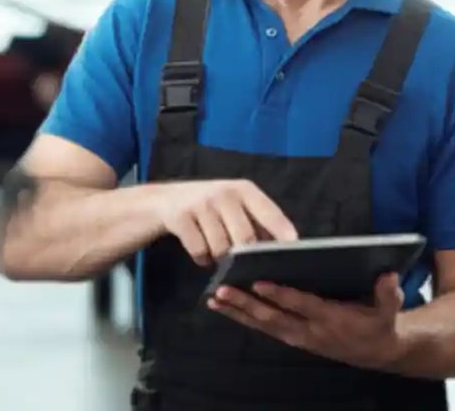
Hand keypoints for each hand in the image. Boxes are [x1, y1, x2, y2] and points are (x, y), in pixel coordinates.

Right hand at [154, 179, 297, 265]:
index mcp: (244, 190)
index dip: (282, 232)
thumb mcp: (233, 206)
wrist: (160, 201)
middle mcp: (224, 193)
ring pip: (222, 248)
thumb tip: (282, 249)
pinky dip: (201, 259)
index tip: (294, 249)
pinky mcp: (180, 217)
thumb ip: (255, 222)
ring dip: (221, 259)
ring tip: (218, 255)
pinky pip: (199, 251)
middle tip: (243, 265)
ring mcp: (201, 204)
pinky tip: (200, 254)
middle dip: (246, 257)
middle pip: (245, 238)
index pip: (270, 212)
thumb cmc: (208, 207)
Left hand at [209, 272, 404, 370]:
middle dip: (246, 305)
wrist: (376, 353)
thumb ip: (389, 293)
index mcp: (332, 319)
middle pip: (273, 317)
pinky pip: (265, 329)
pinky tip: (227, 309)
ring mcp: (299, 337)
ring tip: (214, 299)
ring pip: (263, 326)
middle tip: (223, 291)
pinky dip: (245, 319)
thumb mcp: (390, 310)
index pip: (301, 305)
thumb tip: (388, 274)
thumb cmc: (380, 324)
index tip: (259, 282)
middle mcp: (310, 330)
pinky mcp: (294, 339)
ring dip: (238, 313)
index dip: (280, 295)